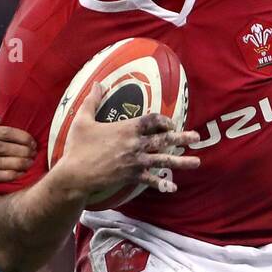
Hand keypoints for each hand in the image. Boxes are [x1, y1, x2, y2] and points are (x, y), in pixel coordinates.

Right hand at [54, 84, 200, 200]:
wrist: (75, 174)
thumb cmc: (77, 147)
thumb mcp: (83, 119)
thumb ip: (92, 100)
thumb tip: (97, 83)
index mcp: (126, 128)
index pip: (152, 120)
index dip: (164, 121)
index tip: (171, 123)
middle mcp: (135, 144)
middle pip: (164, 140)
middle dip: (182, 138)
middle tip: (197, 138)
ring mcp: (135, 161)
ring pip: (163, 160)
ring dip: (181, 161)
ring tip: (197, 162)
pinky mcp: (131, 176)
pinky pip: (151, 180)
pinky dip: (162, 184)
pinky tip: (173, 187)